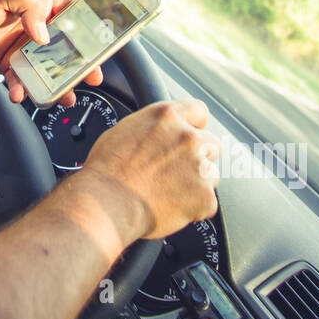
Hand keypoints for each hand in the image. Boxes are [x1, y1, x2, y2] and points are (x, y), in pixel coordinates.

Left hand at [0, 0, 103, 106]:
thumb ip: (28, 8)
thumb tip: (43, 34)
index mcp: (41, 3)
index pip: (74, 13)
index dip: (89, 27)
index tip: (101, 43)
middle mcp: (36, 26)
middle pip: (67, 46)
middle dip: (81, 63)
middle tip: (91, 76)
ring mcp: (23, 47)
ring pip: (48, 68)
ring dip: (57, 83)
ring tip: (64, 96)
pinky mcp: (9, 64)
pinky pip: (23, 80)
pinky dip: (24, 89)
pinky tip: (21, 93)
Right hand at [81, 98, 220, 238]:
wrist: (106, 204)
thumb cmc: (107, 171)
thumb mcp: (125, 130)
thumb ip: (152, 128)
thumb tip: (158, 135)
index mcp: (166, 117)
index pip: (198, 111)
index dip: (195, 125)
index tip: (192, 133)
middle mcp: (187, 137)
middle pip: (211, 143)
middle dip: (199, 156)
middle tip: (176, 170)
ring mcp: (199, 167)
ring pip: (211, 173)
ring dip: (197, 182)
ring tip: (169, 192)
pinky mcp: (205, 196)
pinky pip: (207, 202)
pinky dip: (194, 208)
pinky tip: (171, 207)